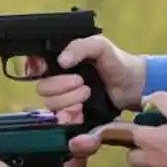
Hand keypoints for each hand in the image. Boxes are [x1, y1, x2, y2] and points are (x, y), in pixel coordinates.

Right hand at [29, 36, 145, 124]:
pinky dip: (70, 116)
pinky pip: (61, 119)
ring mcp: (64, 99)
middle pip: (42, 88)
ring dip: (69, 101)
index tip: (48, 70)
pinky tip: (82, 111)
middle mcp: (58, 80)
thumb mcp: (100, 46)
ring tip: (88, 94)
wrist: (132, 86)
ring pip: (50, 104)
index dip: (36, 69)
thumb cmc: (116, 62)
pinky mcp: (72, 114)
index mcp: (59, 61)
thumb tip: (62, 60)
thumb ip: (81, 47)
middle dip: (62, 88)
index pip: (34, 66)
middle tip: (82, 83)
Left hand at [126, 92, 166, 166]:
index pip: (128, 134)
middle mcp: (151, 160)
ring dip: (158, 159)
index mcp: (149, 141)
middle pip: (133, 157)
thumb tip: (146, 99)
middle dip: (139, 149)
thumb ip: (163, 102)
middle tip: (156, 140)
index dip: (135, 127)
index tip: (145, 123)